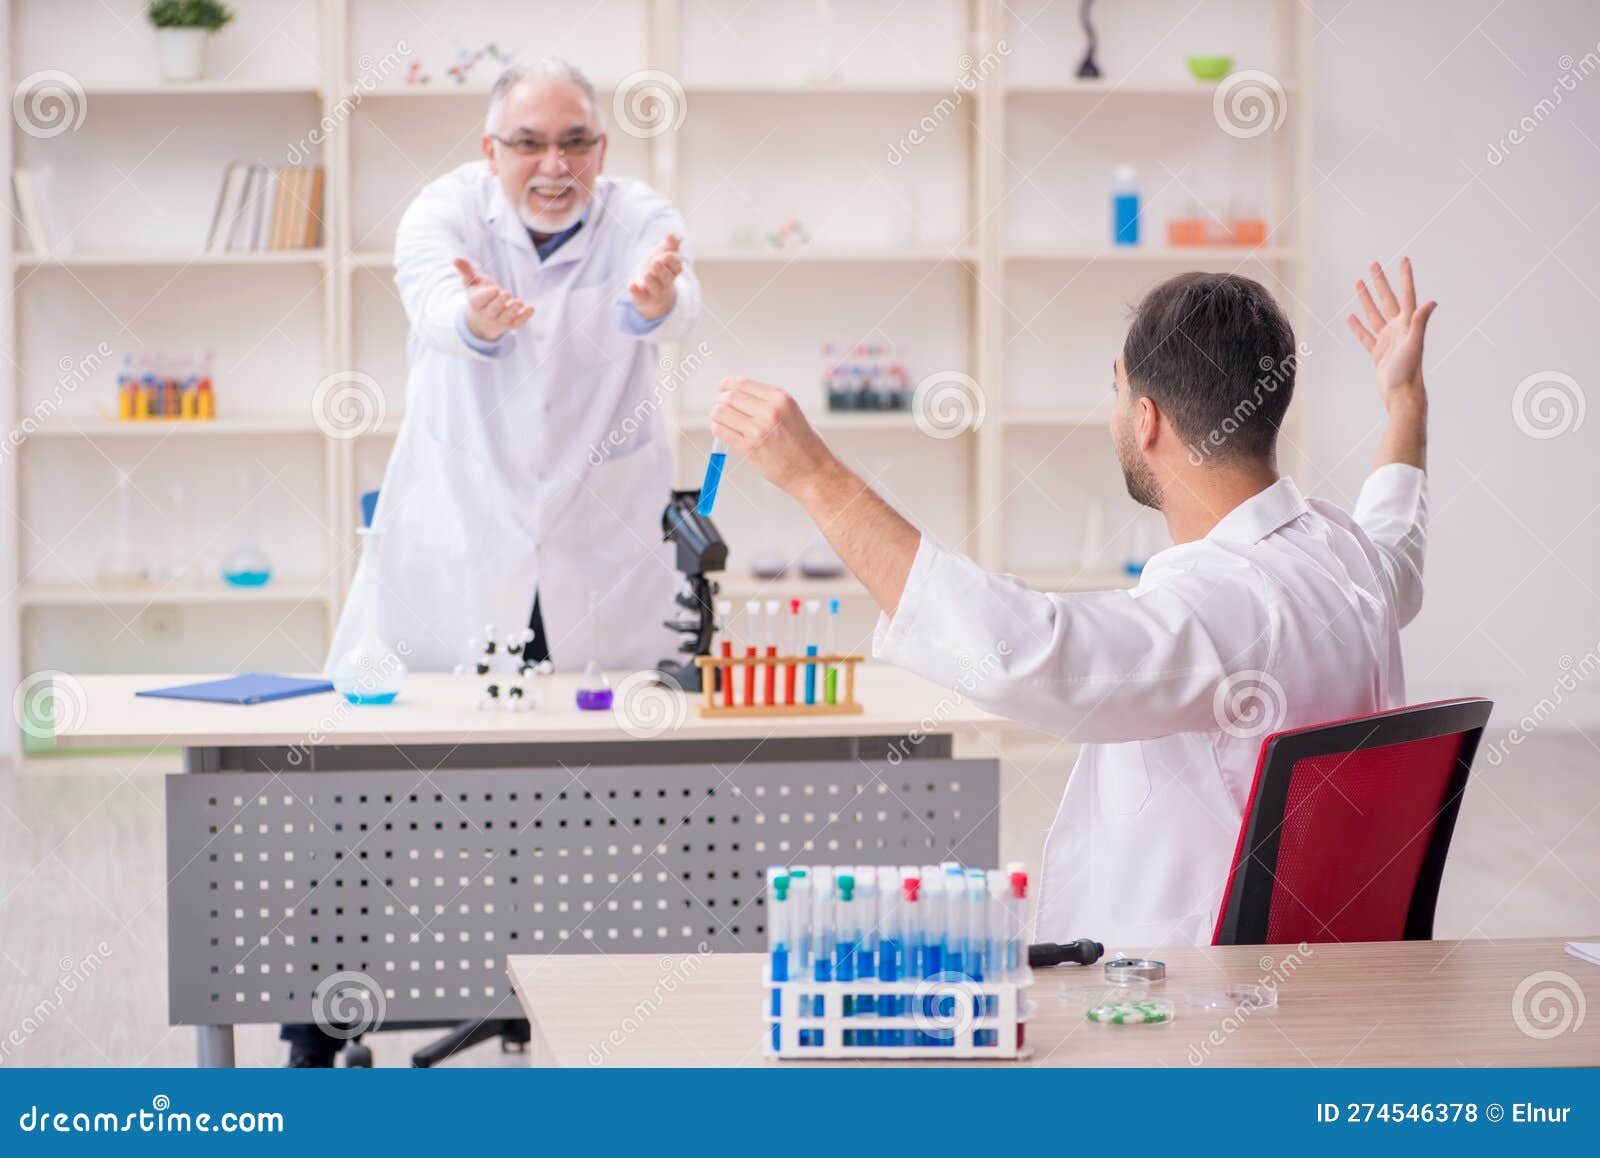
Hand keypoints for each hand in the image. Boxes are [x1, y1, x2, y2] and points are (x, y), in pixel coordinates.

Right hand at [454, 257, 533, 341]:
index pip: (479, 301)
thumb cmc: (478, 294)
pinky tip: (531, 309)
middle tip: (507, 293)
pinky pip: (517, 323)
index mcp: (476, 303)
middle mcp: (486, 314)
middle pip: (492, 310)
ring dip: (513, 311)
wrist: (482, 319)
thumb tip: (455, 259)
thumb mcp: (471, 282)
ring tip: (520, 302)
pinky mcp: (510, 324)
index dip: (486, 296)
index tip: (494, 289)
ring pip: (505, 318)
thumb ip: (465, 270)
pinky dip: (524, 317)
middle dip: (499, 303)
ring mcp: (498, 320)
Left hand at [628, 234, 683, 320]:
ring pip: (655, 288)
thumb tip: (674, 235)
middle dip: (662, 271)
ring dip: (651, 282)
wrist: (651, 294)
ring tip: (647, 275)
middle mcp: (666, 283)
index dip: (672, 261)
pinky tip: (632, 286)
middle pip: (667, 278)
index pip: (676, 266)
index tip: (667, 255)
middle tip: (655, 262)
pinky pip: (641, 297)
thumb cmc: (657, 269)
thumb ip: (669, 245)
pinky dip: (636, 292)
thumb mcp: (662, 255)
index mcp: (672, 271)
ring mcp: (655, 292)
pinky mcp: (643, 299)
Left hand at [710, 378, 837, 499]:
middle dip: (721, 401)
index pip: (742, 383)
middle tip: (721, 407)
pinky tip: (724, 432)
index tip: (722, 389)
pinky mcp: (750, 448)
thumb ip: (766, 402)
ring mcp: (758, 430)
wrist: (812, 471)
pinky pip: (722, 432)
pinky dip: (718, 429)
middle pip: (729, 397)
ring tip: (721, 420)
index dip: (727, 385)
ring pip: (721, 413)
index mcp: (780, 398)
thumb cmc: (804, 444)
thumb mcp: (791, 412)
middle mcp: (769, 411)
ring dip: (717, 415)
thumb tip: (737, 396)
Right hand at [1346, 257, 1436, 409]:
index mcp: (1408, 324)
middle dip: (1380, 282)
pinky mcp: (1378, 352)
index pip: (1406, 294)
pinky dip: (1357, 326)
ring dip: (1366, 299)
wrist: (1401, 394)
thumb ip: (1420, 322)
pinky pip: (1365, 335)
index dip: (1404, 277)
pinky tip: (1351, 317)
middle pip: (1387, 299)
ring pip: (1374, 314)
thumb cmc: (1409, 370)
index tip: (1403, 260)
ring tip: (1358, 283)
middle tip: (1373, 265)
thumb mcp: (1414, 343)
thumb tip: (1432, 302)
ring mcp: (1387, 340)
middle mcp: (1398, 328)